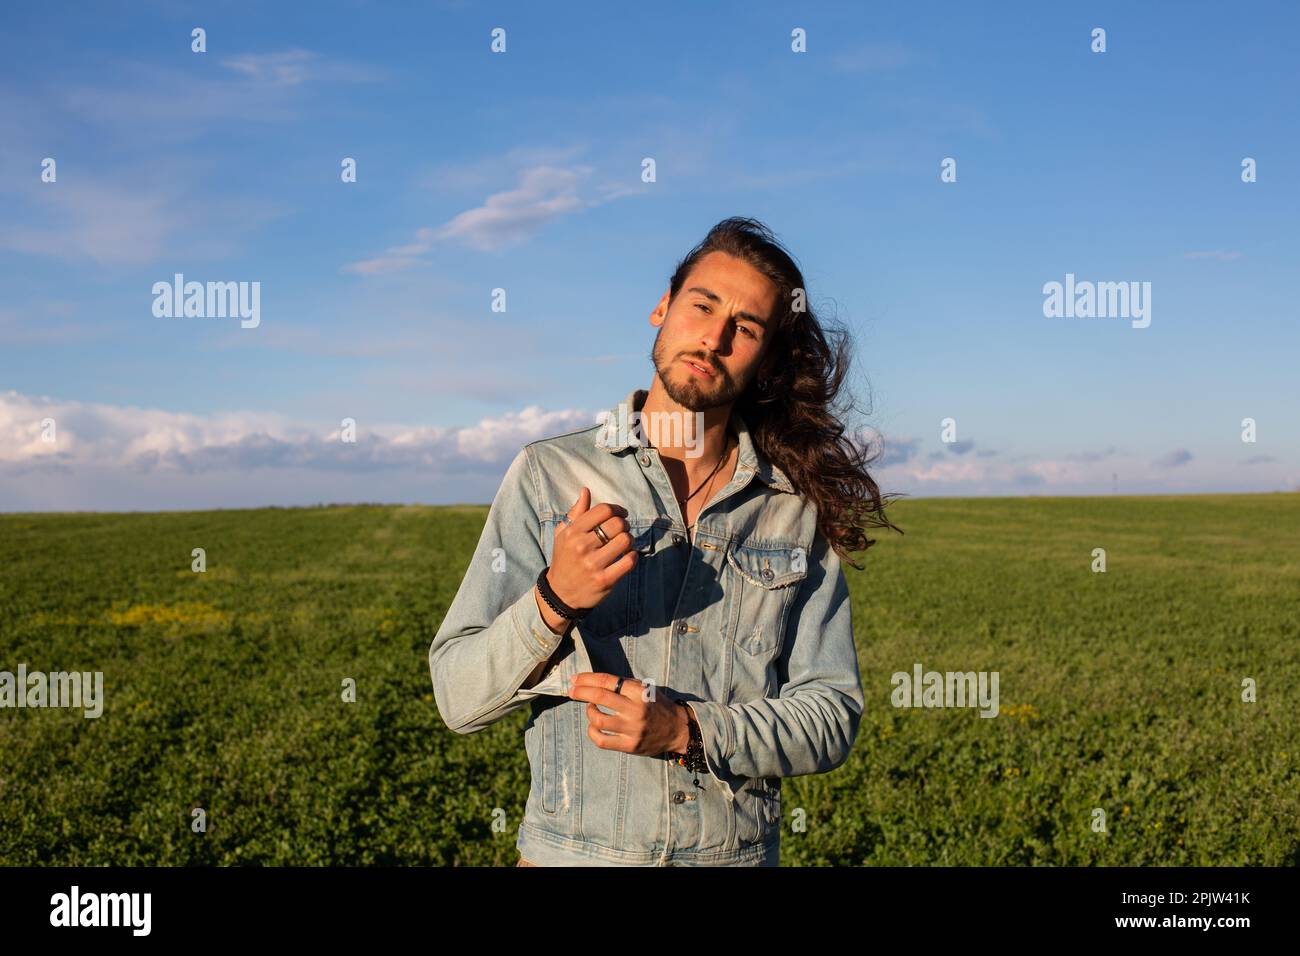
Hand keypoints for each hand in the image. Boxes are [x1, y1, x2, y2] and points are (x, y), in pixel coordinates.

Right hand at [546, 487, 637, 611]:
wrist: (560, 593)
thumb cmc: (564, 559)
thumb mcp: (563, 535)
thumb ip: (575, 513)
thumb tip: (585, 491)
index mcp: (572, 532)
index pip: (603, 510)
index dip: (617, 509)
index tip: (620, 514)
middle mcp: (582, 546)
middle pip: (617, 524)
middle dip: (624, 524)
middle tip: (623, 530)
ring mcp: (593, 564)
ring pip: (625, 540)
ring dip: (629, 540)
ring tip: (624, 544)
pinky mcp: (604, 580)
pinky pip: (629, 561)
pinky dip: (632, 556)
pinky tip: (627, 557)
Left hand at [568, 672, 689, 755]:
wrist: (677, 730)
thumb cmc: (657, 705)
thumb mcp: (645, 689)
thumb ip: (623, 685)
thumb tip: (592, 682)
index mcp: (639, 692)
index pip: (607, 681)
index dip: (587, 679)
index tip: (575, 679)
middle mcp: (635, 710)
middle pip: (599, 697)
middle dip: (580, 692)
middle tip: (571, 690)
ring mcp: (632, 729)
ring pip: (598, 719)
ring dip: (589, 712)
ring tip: (591, 709)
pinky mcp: (629, 746)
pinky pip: (602, 740)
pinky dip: (592, 732)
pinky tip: (594, 726)